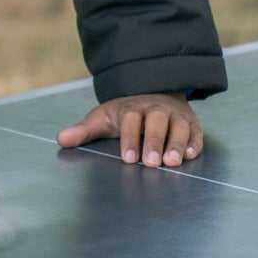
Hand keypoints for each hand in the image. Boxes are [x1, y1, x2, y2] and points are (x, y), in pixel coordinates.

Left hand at [57, 92, 202, 168]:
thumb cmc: (125, 114)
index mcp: (132, 107)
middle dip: (155, 142)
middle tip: (152, 163)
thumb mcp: (103, 118)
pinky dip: (195, 143)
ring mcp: (176, 115)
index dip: (130, 139)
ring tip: (173, 162)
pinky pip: (196, 132)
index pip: (131, 120)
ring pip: (179, 126)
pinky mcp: (192, 123)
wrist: (155, 94)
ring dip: (177, 143)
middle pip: (157, 121)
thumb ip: (84, 131)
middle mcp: (156, 108)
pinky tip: (191, 155)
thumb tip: (61, 139)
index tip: (128, 159)